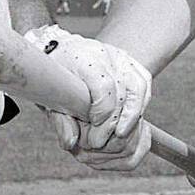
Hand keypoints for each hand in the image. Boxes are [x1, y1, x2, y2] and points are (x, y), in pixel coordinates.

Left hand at [26, 28, 151, 164]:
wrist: (64, 51)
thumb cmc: (57, 73)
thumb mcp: (50, 95)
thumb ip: (60, 120)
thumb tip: (71, 143)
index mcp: (82, 58)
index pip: (103, 87)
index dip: (102, 112)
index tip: (92, 128)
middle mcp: (106, 54)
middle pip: (122, 93)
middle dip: (113, 124)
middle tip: (99, 142)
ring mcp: (122, 58)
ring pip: (138, 90)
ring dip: (131, 119)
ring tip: (117, 136)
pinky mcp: (133, 65)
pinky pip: (144, 87)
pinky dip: (138, 109)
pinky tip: (126, 124)